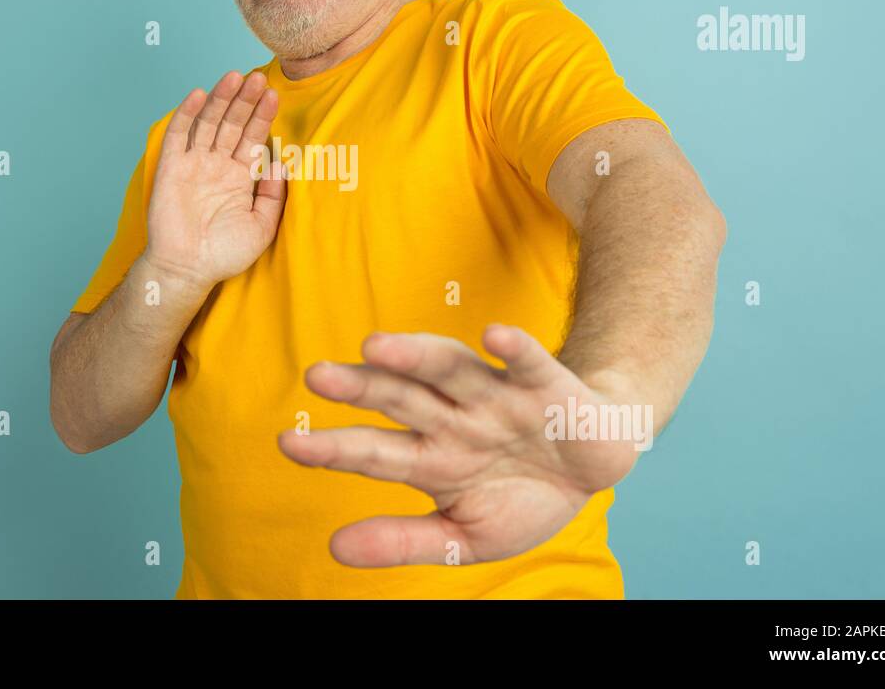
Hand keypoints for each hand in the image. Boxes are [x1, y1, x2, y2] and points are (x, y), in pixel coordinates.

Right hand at [143, 70, 284, 292]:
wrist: (188, 269)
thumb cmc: (224, 254)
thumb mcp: (262, 226)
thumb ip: (273, 194)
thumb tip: (278, 162)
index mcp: (239, 176)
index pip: (253, 138)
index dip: (262, 116)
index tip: (273, 94)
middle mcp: (216, 165)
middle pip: (233, 124)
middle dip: (244, 100)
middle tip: (257, 77)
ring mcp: (193, 163)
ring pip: (209, 122)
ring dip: (221, 99)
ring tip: (235, 77)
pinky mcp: (171, 167)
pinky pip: (179, 135)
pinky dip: (188, 113)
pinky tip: (200, 94)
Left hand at [277, 325, 644, 566]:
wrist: (596, 467)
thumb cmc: (522, 497)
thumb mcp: (464, 535)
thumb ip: (403, 541)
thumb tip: (334, 548)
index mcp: (431, 457)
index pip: (375, 450)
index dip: (334, 448)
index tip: (288, 443)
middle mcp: (454, 418)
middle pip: (400, 397)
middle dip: (361, 387)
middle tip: (317, 377)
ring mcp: (497, 398)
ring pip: (451, 369)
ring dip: (416, 355)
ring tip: (376, 346)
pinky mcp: (547, 387)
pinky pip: (528, 364)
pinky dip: (515, 350)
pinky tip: (494, 336)